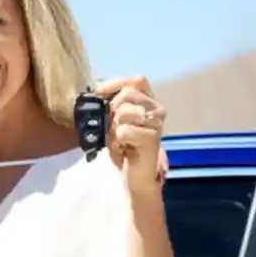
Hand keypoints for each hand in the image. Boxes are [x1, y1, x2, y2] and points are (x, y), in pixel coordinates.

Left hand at [94, 75, 167, 195]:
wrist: (136, 175)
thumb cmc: (126, 146)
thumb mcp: (116, 122)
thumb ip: (112, 106)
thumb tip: (98, 93)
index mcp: (149, 102)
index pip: (137, 81)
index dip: (117, 83)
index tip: (100, 92)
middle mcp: (157, 110)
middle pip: (128, 94)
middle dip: (113, 110)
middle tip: (113, 126)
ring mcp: (157, 124)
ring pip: (125, 112)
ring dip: (115, 127)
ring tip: (120, 139)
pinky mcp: (152, 139)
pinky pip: (125, 131)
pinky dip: (118, 141)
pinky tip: (124, 148)